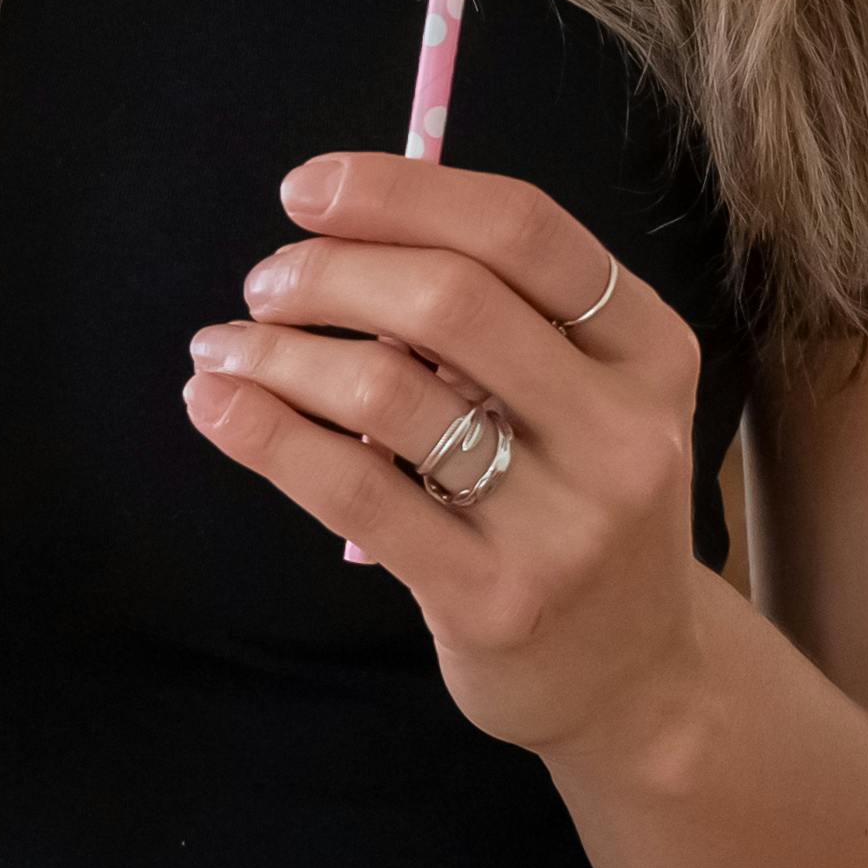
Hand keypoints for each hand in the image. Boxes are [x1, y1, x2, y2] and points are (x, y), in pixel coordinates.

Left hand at [186, 155, 718, 768]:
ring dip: (280, 352)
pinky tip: (217, 408)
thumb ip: (503, 316)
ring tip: (225, 346)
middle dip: (329, 271)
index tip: (306, 189)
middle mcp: (622, 431)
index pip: (522, 231)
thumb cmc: (578, 505)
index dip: (401, 192)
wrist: (637, 678)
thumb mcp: (588, 399)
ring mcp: (564, 524)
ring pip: (390, 393)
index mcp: (650, 350)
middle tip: (264, 282)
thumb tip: (341, 227)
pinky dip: (267, 434)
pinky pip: (356, 491)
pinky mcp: (493, 599)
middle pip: (451, 300)